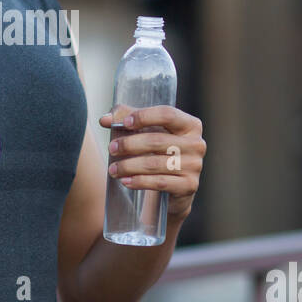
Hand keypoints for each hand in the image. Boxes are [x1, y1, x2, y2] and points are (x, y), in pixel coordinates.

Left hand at [98, 105, 205, 220]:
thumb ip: (127, 119)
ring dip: (129, 166)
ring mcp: (194, 166)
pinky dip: (139, 181)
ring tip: (112, 169)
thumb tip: (104, 119)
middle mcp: (196, 144)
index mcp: (190, 125)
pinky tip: (125, 181)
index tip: (124, 123)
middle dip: (129, 144)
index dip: (144, 116)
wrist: (174, 188)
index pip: (167, 114)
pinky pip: (160, 182)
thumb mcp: (147, 131)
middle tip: (111, 148)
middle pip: (157, 140)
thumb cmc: (160, 152)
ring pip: (155, 164)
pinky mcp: (189, 186)